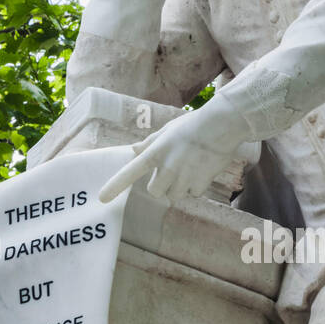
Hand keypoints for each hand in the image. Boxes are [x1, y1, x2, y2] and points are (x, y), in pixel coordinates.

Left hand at [98, 107, 236, 204]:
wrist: (222, 125)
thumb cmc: (193, 125)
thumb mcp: (168, 130)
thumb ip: (150, 143)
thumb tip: (134, 150)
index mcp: (156, 152)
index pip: (131, 171)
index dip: (116, 186)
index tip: (102, 198)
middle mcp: (167, 167)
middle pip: (155, 192)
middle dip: (162, 187)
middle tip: (172, 175)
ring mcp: (184, 177)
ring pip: (175, 195)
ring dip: (180, 187)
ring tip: (191, 169)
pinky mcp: (200, 183)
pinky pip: (194, 193)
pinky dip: (197, 185)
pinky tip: (203, 170)